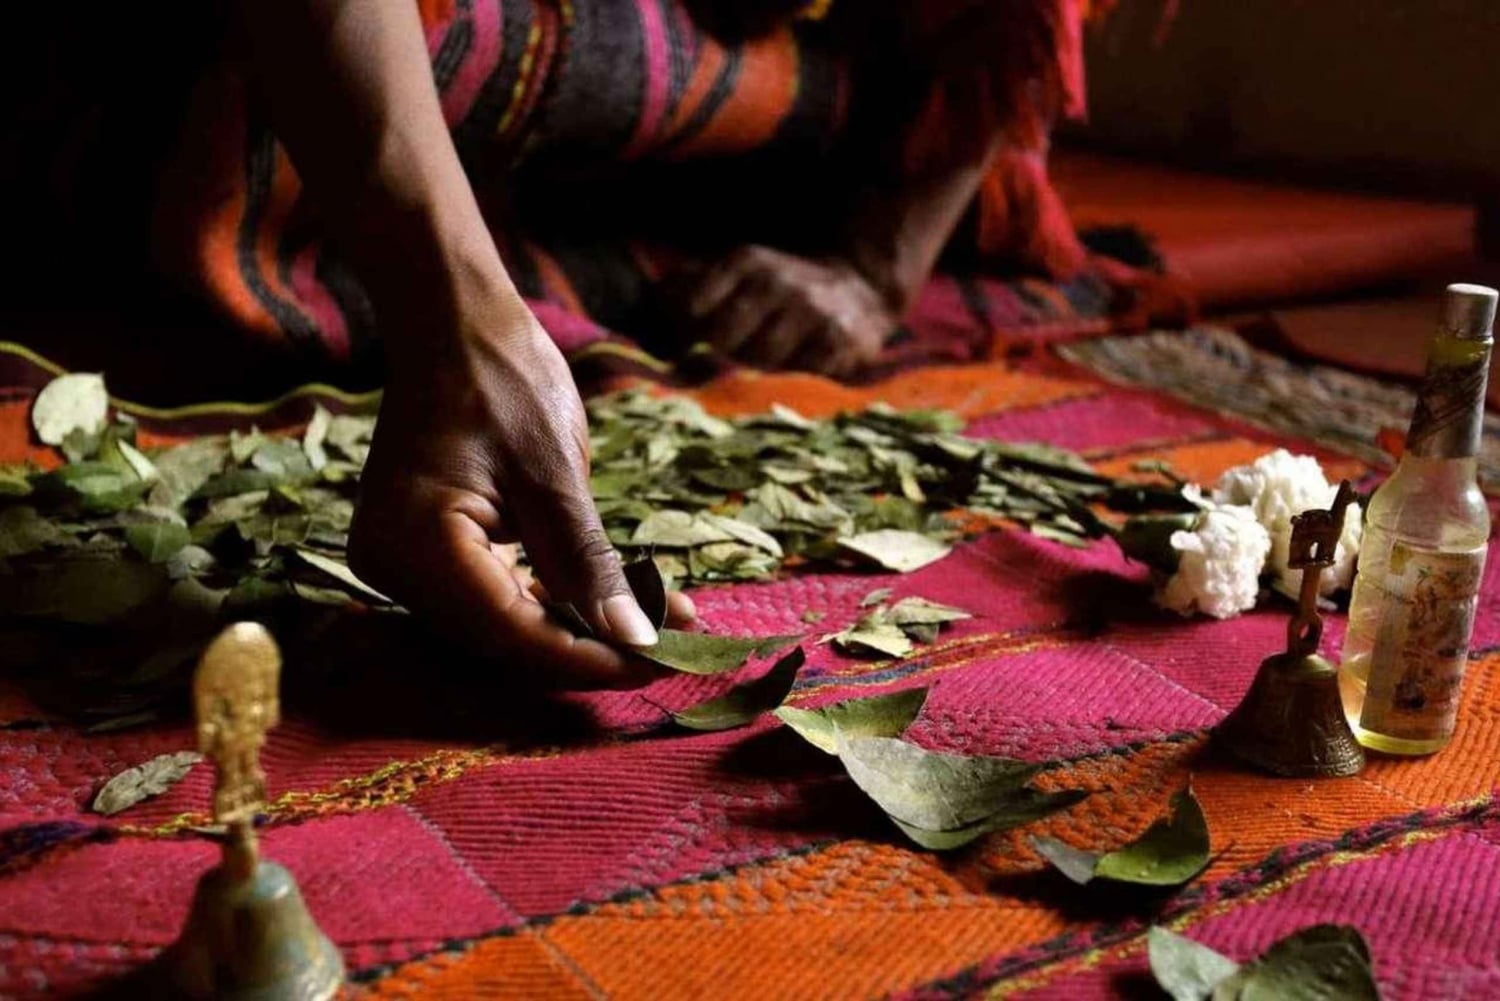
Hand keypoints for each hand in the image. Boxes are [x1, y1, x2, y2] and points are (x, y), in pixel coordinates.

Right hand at [348, 292, 692, 688]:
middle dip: (591, 647)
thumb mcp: (555, 472)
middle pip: (505, 639)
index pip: (511, 633)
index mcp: (415, 545)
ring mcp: (402, 561)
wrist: (451, 321)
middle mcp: (392, 567)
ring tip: (658, 627)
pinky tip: (610, 604)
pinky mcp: (424, 551)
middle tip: (673, 648)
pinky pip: (493, 595)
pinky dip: (551, 601)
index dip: (590, 658)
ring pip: (502, 624)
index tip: (663, 661)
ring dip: (577, 628)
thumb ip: (587, 563)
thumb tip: (635, 638)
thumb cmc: (500, 377)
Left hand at [679, 246, 896, 378]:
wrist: (860, 286)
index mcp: (746, 262)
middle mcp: (776, 282)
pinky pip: (802, 371)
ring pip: (762, 359)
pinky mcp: (839, 340)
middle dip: (723, 353)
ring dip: (762, 366)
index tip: (692, 340)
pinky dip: (799, 373)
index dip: (685, 330)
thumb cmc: (782, 288)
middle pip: (723, 338)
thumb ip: (695, 281)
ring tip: (771, 354)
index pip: (692, 306)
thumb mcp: (741, 270)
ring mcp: (810, 311)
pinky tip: (804, 359)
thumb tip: (656, 299)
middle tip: (734, 354)